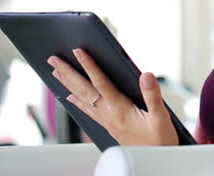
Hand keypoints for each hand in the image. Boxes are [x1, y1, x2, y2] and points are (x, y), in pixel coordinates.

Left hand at [48, 49, 177, 145]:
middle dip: (68, 73)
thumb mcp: (161, 117)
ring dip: (68, 84)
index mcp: (120, 110)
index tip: (78, 52)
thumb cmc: (160, 141)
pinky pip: (87, 110)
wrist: (155, 161)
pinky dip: (77, 101)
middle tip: (53, 60)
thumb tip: (145, 75)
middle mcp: (109, 115)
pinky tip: (70, 97)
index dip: (89, 66)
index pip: (101, 83)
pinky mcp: (108, 125)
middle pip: (84, 90)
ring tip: (56, 72)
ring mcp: (107, 121)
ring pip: (82, 99)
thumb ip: (152, 95)